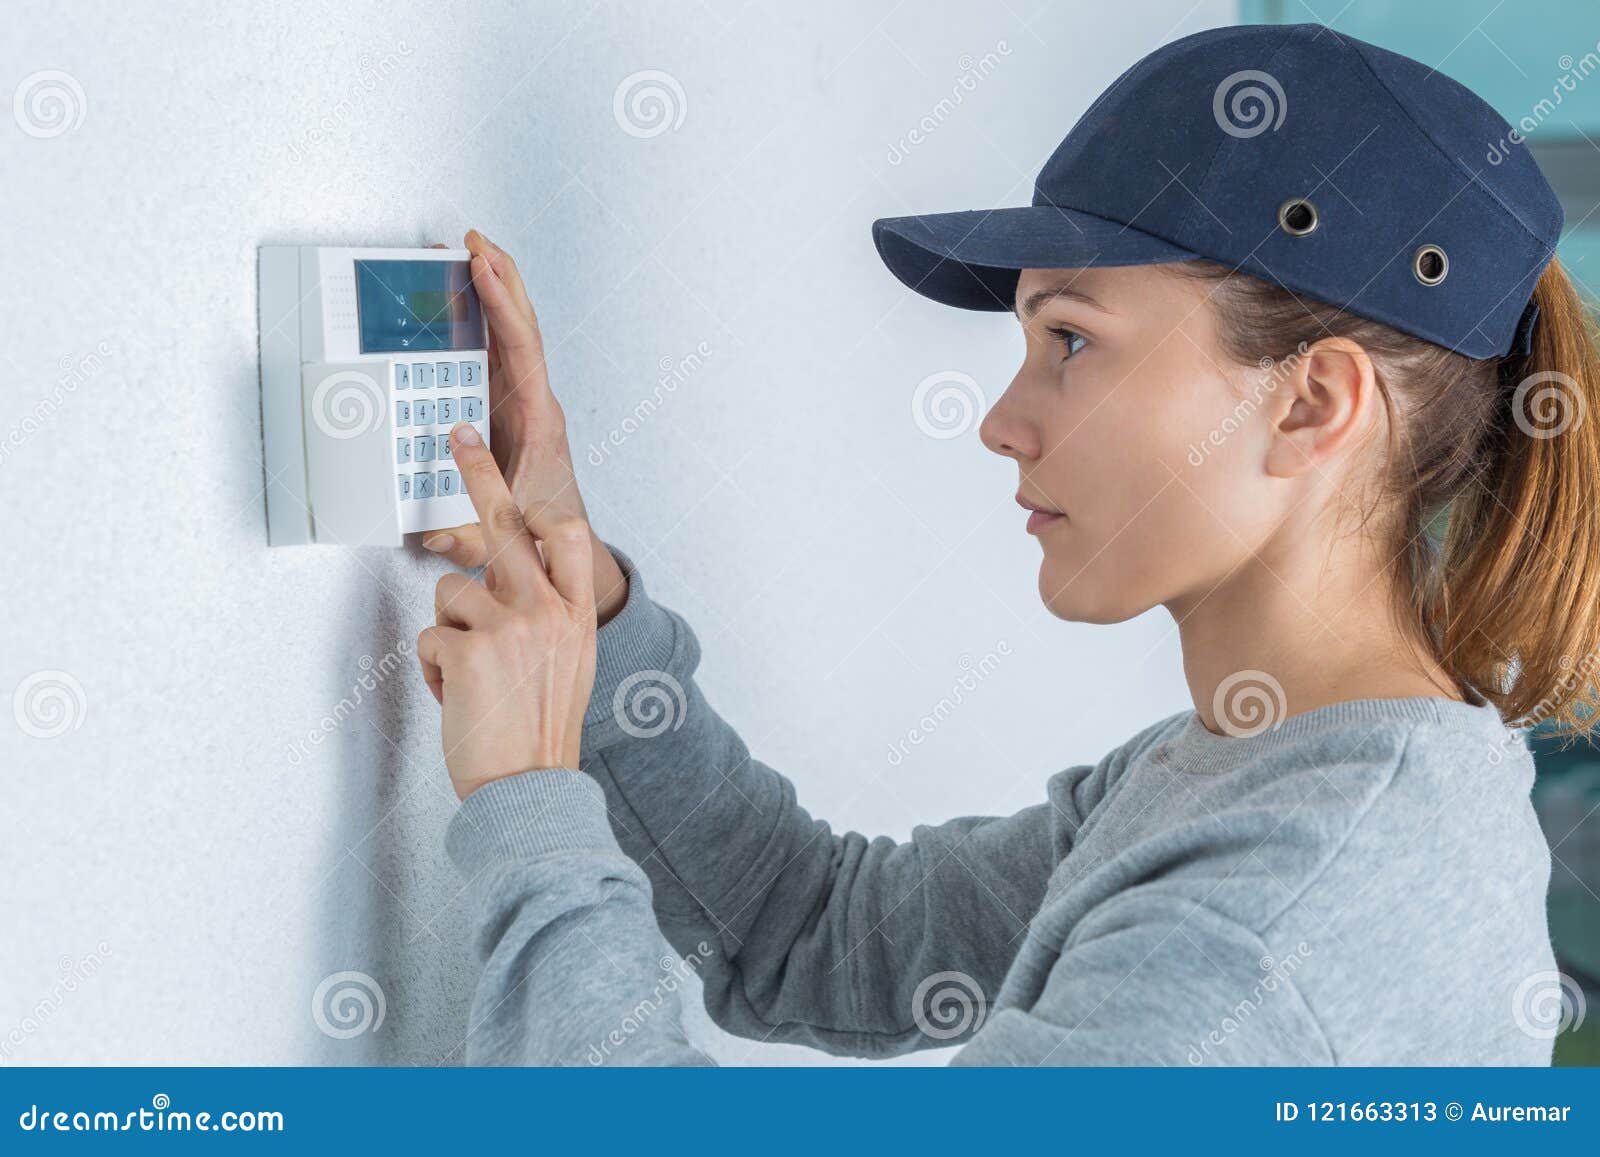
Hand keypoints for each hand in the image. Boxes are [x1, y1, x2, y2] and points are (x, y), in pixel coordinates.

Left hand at [416, 422, 597, 800]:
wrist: (532, 789)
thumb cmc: (543, 732)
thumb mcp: (570, 664)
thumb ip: (551, 616)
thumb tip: (508, 579)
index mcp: (576, 614)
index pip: (567, 537)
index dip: (540, 507)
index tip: (520, 487)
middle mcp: (546, 610)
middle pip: (506, 523)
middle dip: (479, 471)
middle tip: (458, 435)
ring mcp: (508, 626)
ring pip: (449, 591)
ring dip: (448, 631)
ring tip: (470, 675)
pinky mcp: (467, 648)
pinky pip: (428, 637)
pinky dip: (433, 668)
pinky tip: (456, 696)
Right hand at [423, 231, 627, 623]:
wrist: (567, 543)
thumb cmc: (543, 531)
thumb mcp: (506, 533)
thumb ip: (471, 535)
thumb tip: (436, 534)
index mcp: (539, 415)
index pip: (522, 347)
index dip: (502, 305)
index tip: (483, 267)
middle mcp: (536, 398)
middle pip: (521, 324)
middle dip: (499, 278)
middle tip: (472, 238)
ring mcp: (523, 399)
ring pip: (510, 332)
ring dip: (491, 292)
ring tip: (465, 252)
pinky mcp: (508, 405)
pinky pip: (496, 351)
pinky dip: (481, 321)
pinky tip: (462, 300)